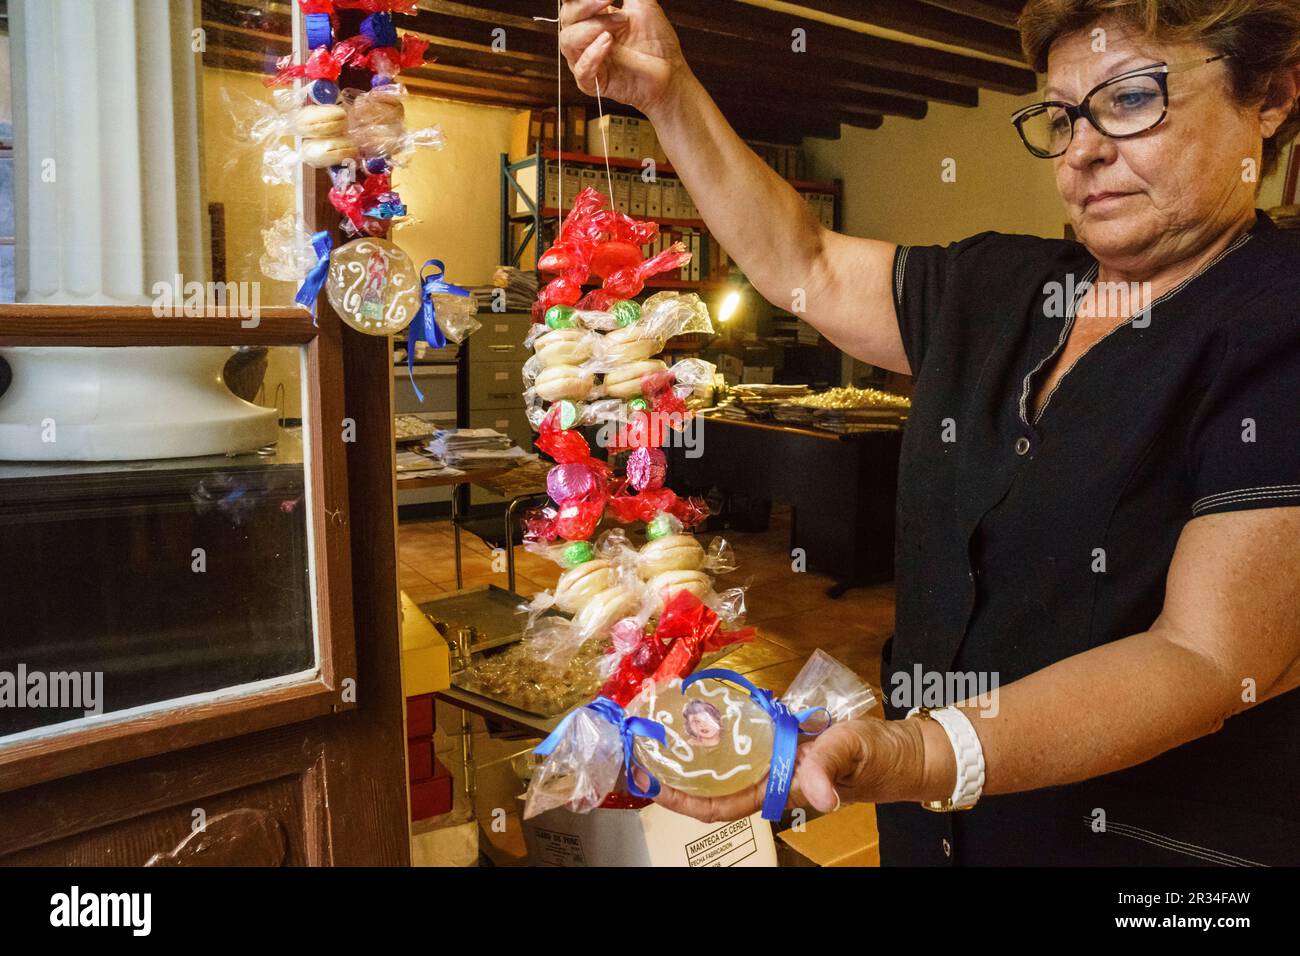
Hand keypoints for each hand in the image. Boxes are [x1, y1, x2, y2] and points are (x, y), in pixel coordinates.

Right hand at [559, 0, 688, 116]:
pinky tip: (608, 42)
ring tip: (621, 23)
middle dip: (587, 5)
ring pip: (568, 40)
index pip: (570, 1)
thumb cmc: (655, 39)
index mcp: (590, 17)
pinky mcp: (592, 83)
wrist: (670, 70)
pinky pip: (582, 69)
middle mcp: (583, 37)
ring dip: (594, 26)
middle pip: (567, 16)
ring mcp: (585, 60)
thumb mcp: (641, 2)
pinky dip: (593, 54)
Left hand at [641, 718, 932, 823]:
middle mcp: (774, 777)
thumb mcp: (851, 752)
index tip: (653, 785)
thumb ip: (828, 768)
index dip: (686, 799)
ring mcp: (779, 761)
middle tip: (645, 751)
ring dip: (697, 755)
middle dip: (679, 775)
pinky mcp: (788, 743)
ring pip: (728, 765)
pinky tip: (707, 718)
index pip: (723, 803)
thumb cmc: (877, 755)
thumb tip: (819, 797)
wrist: (904, 751)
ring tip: (664, 734)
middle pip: (715, 785)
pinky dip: (725, 734)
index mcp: (781, 787)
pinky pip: (750, 743)